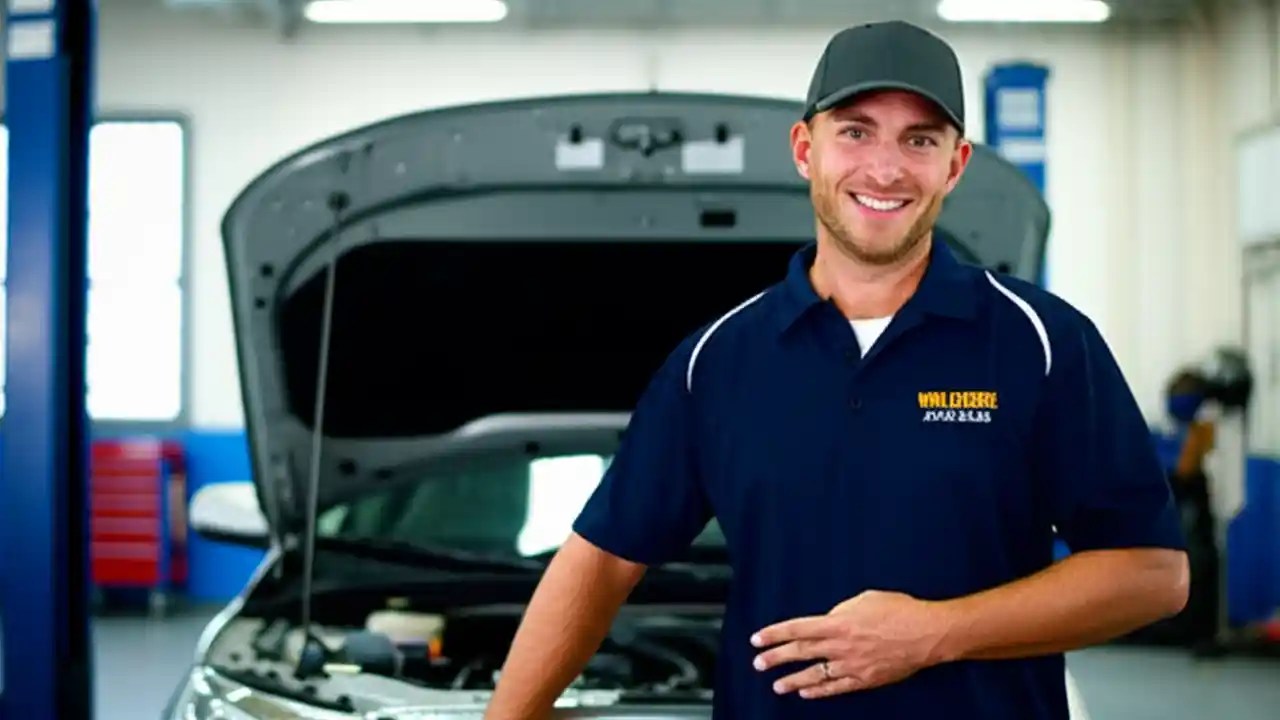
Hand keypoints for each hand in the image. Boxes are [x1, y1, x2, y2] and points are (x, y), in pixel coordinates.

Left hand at [749, 590, 951, 699]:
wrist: (926, 634)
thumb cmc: (899, 610)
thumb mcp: (865, 599)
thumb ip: (841, 610)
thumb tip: (829, 620)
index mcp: (837, 622)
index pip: (796, 629)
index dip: (774, 634)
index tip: (757, 639)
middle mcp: (840, 645)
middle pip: (800, 653)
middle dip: (776, 658)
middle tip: (758, 664)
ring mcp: (852, 665)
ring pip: (814, 675)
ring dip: (792, 680)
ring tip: (777, 685)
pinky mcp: (865, 679)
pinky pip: (836, 687)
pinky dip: (819, 691)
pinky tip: (806, 693)